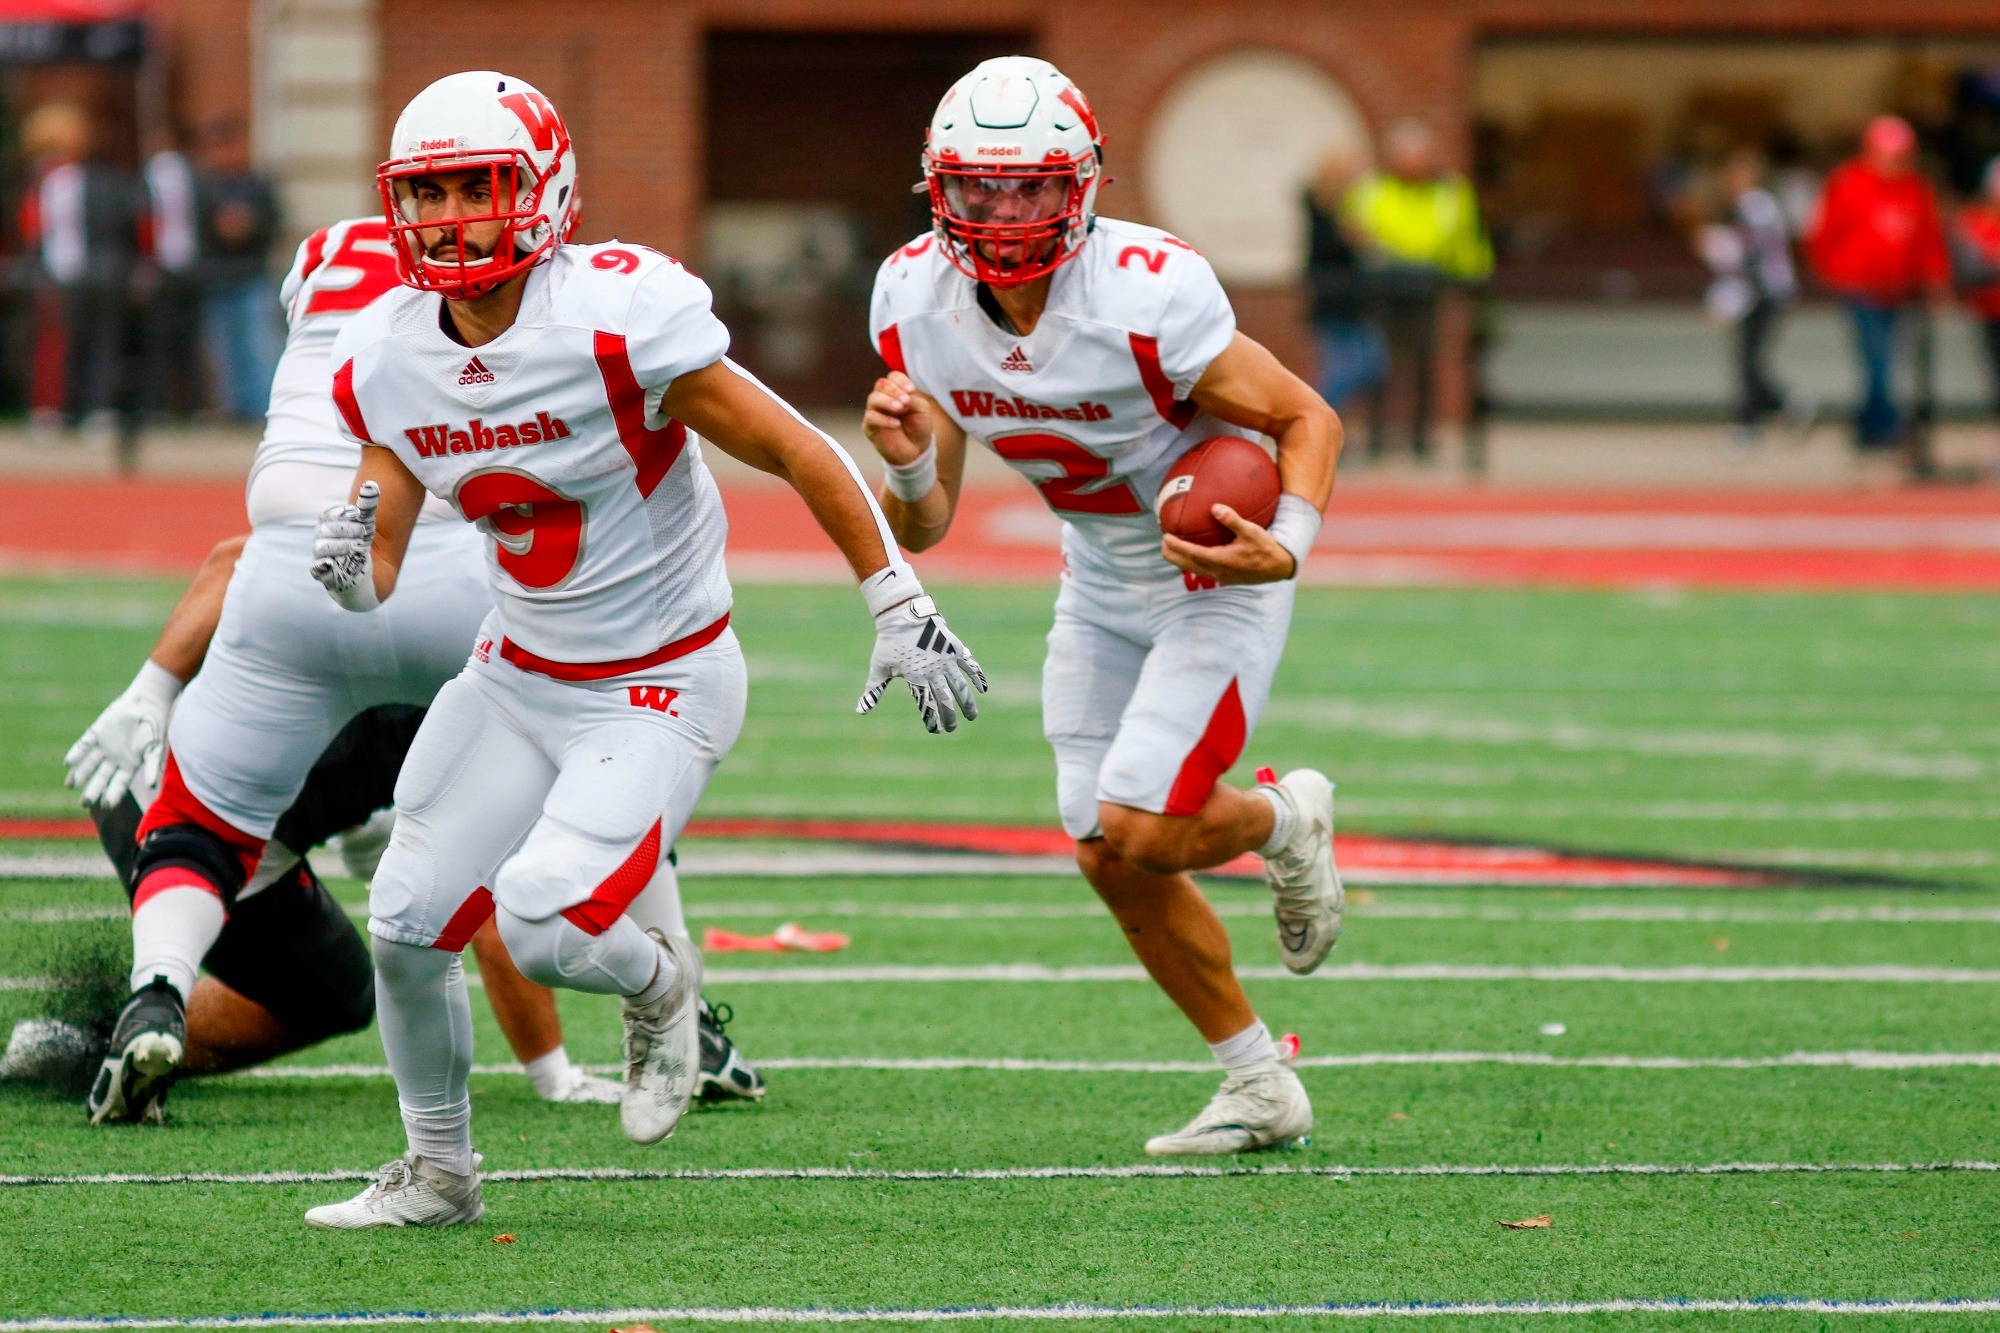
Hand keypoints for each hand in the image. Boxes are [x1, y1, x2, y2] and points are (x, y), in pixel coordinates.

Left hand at [64, 665, 178, 806]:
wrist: (148, 703)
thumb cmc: (155, 727)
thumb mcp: (155, 749)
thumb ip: (152, 767)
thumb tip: (152, 786)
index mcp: (129, 765)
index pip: (119, 784)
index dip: (113, 795)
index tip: (106, 806)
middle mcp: (114, 759)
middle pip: (100, 778)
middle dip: (92, 791)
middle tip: (84, 804)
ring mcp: (104, 746)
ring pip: (89, 764)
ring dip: (80, 774)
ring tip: (70, 785)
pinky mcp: (96, 733)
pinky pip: (84, 745)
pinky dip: (77, 754)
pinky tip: (69, 764)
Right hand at [311, 481, 379, 608]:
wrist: (365, 571)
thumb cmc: (361, 543)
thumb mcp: (366, 524)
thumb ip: (368, 506)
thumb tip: (371, 484)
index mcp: (328, 526)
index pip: (327, 515)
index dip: (340, 513)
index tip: (356, 513)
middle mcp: (321, 540)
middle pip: (324, 529)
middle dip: (346, 529)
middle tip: (363, 533)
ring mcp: (321, 557)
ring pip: (320, 547)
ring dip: (340, 546)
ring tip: (358, 548)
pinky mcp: (324, 574)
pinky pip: (316, 569)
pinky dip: (320, 566)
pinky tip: (329, 563)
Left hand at [856, 595, 987, 733]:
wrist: (903, 613)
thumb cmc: (889, 642)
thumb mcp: (879, 667)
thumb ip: (873, 691)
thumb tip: (860, 711)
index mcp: (916, 678)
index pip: (927, 705)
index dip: (932, 720)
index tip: (936, 731)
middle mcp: (934, 671)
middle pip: (946, 700)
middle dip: (950, 717)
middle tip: (952, 729)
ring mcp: (946, 659)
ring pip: (960, 686)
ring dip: (967, 703)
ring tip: (972, 717)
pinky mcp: (954, 648)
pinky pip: (970, 665)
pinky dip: (978, 677)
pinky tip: (983, 689)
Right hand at [862, 372, 933, 463]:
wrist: (916, 450)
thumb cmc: (919, 427)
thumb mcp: (922, 410)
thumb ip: (911, 400)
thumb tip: (898, 398)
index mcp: (897, 391)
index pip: (893, 377)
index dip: (901, 381)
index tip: (911, 391)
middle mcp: (883, 398)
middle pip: (881, 384)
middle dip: (894, 390)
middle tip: (906, 401)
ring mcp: (874, 411)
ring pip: (873, 398)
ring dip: (887, 401)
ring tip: (900, 409)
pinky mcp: (869, 426)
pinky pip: (871, 417)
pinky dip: (884, 419)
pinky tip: (896, 424)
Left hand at [1161, 505, 1296, 584]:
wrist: (1277, 568)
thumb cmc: (1265, 548)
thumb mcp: (1252, 531)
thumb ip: (1232, 520)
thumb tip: (1215, 507)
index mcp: (1221, 560)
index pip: (1192, 554)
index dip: (1176, 546)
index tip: (1165, 537)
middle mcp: (1217, 571)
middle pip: (1185, 564)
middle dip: (1171, 553)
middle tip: (1164, 539)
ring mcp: (1219, 576)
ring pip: (1191, 568)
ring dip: (1179, 557)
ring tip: (1172, 544)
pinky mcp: (1222, 577)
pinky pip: (1200, 569)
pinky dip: (1190, 560)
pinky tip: (1191, 550)